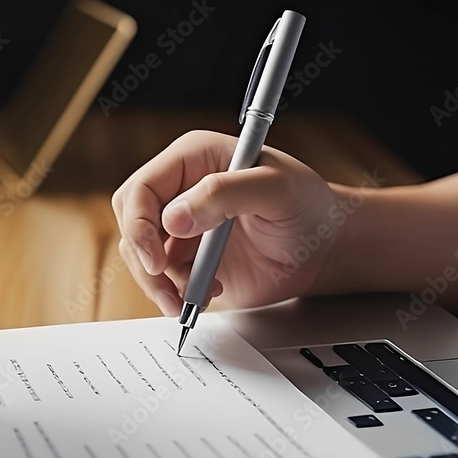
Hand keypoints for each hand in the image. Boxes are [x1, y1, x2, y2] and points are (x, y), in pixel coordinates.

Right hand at [112, 130, 340, 315]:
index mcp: (194, 158)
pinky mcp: (190, 257)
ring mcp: (183, 225)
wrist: (325, 247)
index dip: (139, 224)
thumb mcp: (276, 189)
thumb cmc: (308, 206)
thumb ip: (225, 194)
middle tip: (166, 286)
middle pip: (132, 221)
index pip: (143, 188)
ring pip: (142, 254)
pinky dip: (177, 293)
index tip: (155, 259)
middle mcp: (182, 189)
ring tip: (191, 299)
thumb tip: (173, 218)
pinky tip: (210, 294)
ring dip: (159, 283)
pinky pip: (164, 278)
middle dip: (142, 257)